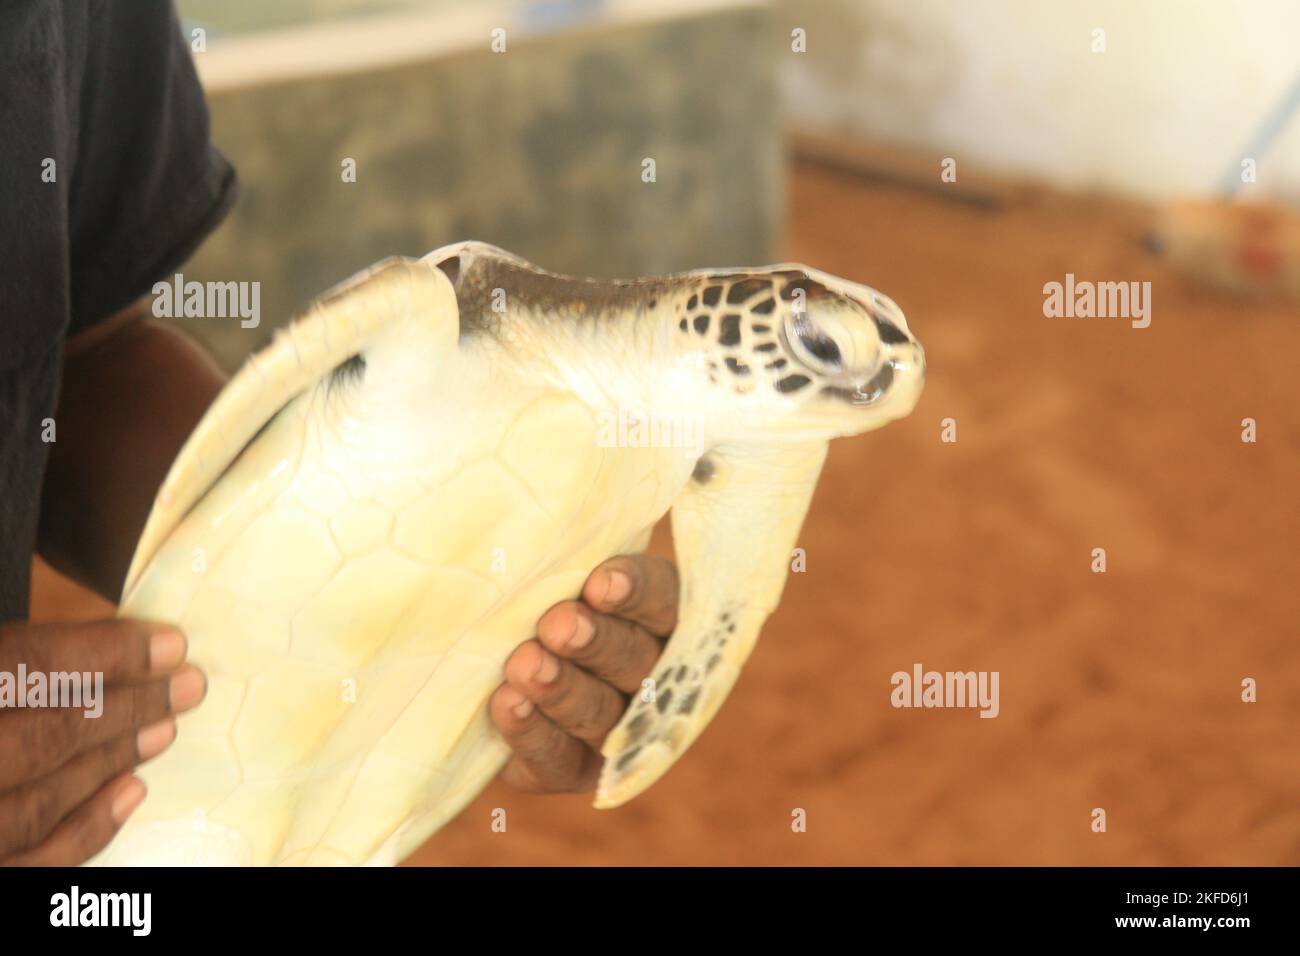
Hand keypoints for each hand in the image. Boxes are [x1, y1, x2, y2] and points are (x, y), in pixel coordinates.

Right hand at [0, 620, 205, 864]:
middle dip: (125, 707)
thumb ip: (8, 656)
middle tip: (188, 684)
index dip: (103, 652)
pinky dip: (87, 831)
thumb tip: (87, 645)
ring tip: (165, 727)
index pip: (22, 665)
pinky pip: (29, 869)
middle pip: (39, 734)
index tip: (169, 642)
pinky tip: (132, 793)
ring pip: (36, 803)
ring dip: (111, 761)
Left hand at [490, 554, 678, 793]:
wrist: (485, 655)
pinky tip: (508, 703)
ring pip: (600, 712)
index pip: (662, 600)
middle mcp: (650, 676)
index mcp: (658, 616)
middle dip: (595, 643)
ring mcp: (615, 729)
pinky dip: (533, 732)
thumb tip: (535, 527)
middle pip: (635, 659)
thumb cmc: (528, 592)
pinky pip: (559, 758)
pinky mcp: (573, 769)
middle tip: (559, 625)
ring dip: (563, 689)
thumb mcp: (552, 569)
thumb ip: (559, 559)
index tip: (599, 583)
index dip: (635, 592)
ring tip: (525, 665)